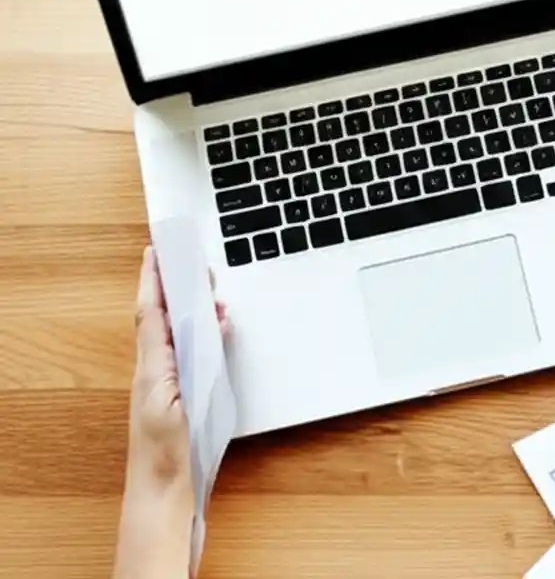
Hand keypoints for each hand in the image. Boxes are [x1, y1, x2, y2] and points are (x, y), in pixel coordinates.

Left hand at [115, 246, 227, 578]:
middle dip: (174, 288)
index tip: (158, 249)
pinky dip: (199, 338)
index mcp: (152, 366)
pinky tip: (213, 337)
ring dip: (188, 312)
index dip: (153, 279)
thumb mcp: (179, 397)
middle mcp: (156, 372)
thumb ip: (192, 358)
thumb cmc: (171, 453)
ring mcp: (167, 387)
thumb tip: (208, 323)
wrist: (165, 495)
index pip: (152, 311)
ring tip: (206, 294)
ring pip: (175, 337)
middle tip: (191, 263)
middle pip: (162, 319)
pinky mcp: (180, 401)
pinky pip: (186, 356)